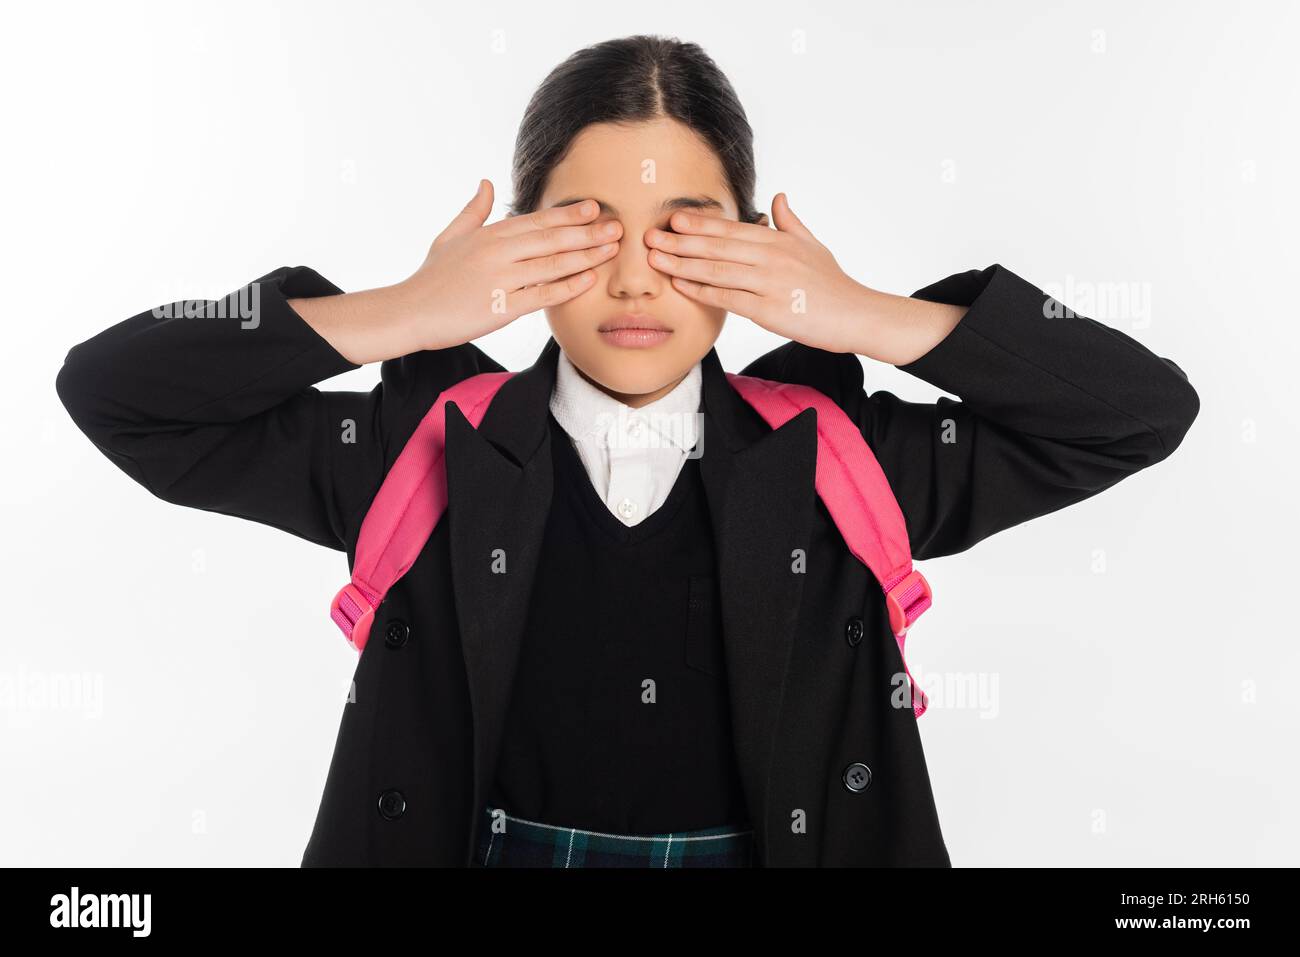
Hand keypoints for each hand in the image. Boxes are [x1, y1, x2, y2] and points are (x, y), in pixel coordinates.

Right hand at [290, 180, 620, 363]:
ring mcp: (501, 278)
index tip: (594, 208)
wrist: (409, 311)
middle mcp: (497, 252)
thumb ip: (473, 210)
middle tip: (618, 225)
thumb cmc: (431, 278)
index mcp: (489, 234)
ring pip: (553, 263)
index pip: (536, 220)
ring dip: (586, 256)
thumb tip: (486, 181)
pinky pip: (543, 294)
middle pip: (551, 238)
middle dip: (588, 231)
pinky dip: (567, 286)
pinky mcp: (502, 306)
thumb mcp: (450, 236)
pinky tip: (589, 280)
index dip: (567, 214)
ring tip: (612, 249)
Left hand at [644, 193, 964, 364]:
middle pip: (718, 246)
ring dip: (683, 265)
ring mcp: (770, 282)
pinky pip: (729, 298)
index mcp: (779, 240)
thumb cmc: (833, 284)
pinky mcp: (770, 309)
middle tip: (648, 237)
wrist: (857, 314)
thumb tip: (778, 196)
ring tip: (656, 261)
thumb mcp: (813, 245)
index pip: (731, 229)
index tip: (673, 219)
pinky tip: (681, 287)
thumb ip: (791, 221)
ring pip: (718, 270)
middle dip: (680, 241)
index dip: (700, 223)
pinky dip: (703, 291)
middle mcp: (772, 256)